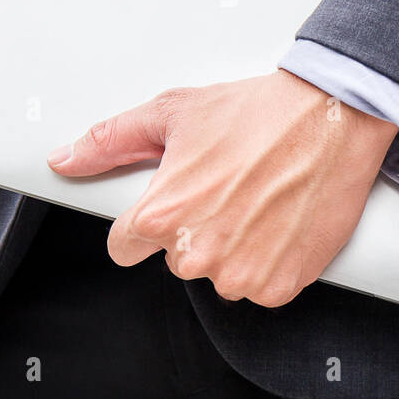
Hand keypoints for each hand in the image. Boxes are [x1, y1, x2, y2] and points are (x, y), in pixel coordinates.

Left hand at [47, 69, 397, 306]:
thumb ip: (110, 141)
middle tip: (227, 187)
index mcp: (163, 215)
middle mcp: (197, 254)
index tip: (172, 204)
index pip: (124, 247)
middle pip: (175, 259)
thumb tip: (66, 159)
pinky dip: (269, 260)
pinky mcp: (280, 285)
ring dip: (233, 248)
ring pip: (219, 275)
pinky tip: (279, 219)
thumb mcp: (174, 112)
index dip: (145, 222)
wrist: (332, 118)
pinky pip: (260, 286)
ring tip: (258, 198)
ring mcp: (240, 274)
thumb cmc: (258, 112)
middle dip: (194, 229)